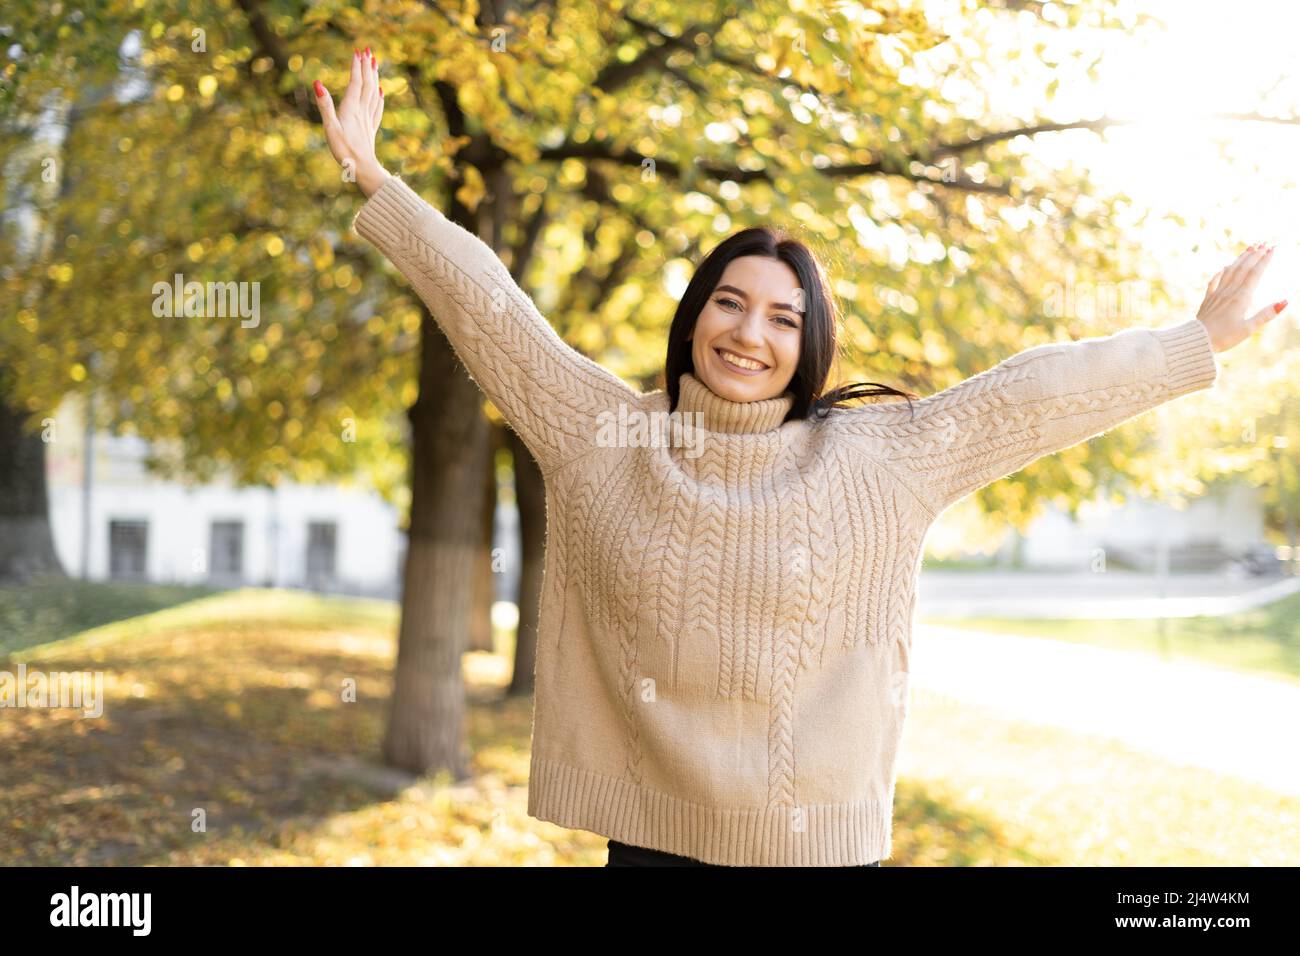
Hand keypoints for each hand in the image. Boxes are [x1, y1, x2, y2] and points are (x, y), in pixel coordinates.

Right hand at [313, 48, 390, 197]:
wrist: (363, 170)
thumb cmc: (344, 152)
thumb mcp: (330, 128)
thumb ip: (325, 105)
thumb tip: (317, 83)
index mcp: (351, 109)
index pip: (355, 83)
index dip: (356, 67)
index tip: (357, 51)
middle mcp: (361, 112)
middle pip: (366, 85)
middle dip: (367, 67)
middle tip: (368, 50)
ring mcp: (367, 121)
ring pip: (373, 94)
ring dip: (373, 77)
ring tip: (375, 64)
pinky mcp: (370, 130)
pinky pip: (376, 109)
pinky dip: (378, 98)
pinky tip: (380, 92)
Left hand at [1196, 242, 1286, 352]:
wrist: (1196, 341)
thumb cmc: (1224, 338)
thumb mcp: (1248, 329)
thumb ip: (1266, 314)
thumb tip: (1285, 301)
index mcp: (1240, 298)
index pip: (1255, 274)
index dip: (1264, 260)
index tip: (1273, 248)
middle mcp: (1229, 292)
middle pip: (1244, 268)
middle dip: (1255, 254)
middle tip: (1265, 242)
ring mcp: (1217, 294)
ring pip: (1230, 272)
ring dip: (1240, 259)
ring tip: (1249, 248)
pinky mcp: (1208, 300)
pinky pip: (1214, 282)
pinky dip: (1221, 273)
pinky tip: (1224, 268)